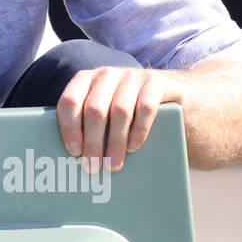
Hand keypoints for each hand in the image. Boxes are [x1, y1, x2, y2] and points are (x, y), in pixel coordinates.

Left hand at [57, 67, 188, 172]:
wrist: (172, 100)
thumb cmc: (126, 115)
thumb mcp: (104, 115)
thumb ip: (87, 127)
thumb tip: (71, 160)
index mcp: (85, 80)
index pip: (70, 101)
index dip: (69, 127)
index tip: (74, 152)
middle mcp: (106, 75)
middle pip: (95, 109)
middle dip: (92, 141)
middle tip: (92, 167)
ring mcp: (132, 76)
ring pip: (119, 110)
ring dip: (115, 141)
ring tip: (113, 165)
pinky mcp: (156, 83)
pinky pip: (145, 107)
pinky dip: (139, 130)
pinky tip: (133, 147)